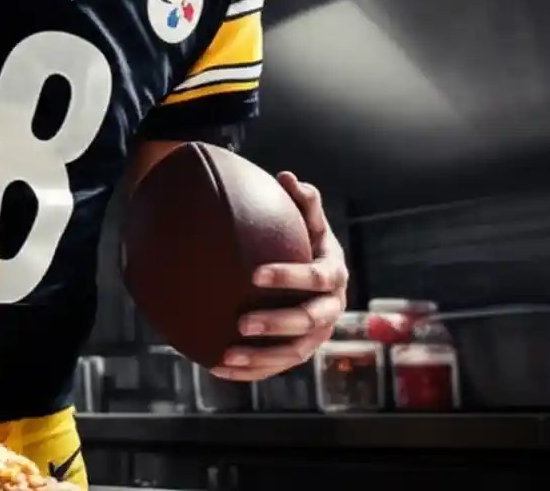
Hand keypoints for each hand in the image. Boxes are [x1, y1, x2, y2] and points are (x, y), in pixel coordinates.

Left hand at [211, 171, 347, 381]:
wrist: (318, 279)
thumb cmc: (308, 242)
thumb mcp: (310, 222)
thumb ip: (304, 202)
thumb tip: (287, 176)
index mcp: (333, 275)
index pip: (315, 278)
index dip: (288, 277)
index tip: (254, 274)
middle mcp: (331, 310)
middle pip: (307, 322)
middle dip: (275, 324)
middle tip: (241, 322)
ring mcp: (317, 336)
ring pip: (292, 353)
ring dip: (260, 357)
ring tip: (226, 354)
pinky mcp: (299, 352)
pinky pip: (275, 367)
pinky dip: (248, 371)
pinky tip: (216, 367)